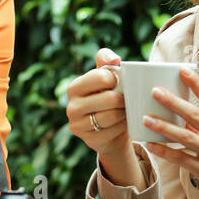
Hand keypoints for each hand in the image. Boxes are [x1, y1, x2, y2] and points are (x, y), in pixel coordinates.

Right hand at [67, 47, 142, 188]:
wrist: (107, 128)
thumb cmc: (107, 97)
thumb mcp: (106, 78)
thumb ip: (107, 62)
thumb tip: (114, 59)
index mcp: (75, 87)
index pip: (101, 76)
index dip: (116, 79)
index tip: (119, 82)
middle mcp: (72, 106)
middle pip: (110, 99)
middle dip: (124, 99)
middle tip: (127, 99)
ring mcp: (78, 125)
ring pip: (112, 116)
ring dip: (124, 113)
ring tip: (126, 110)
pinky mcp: (89, 139)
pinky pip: (114, 131)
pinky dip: (122, 126)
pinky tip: (123, 123)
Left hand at [141, 67, 198, 198]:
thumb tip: (185, 117)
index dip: (197, 84)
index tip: (182, 70)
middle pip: (196, 116)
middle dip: (174, 102)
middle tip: (155, 91)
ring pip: (187, 137)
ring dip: (164, 127)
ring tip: (146, 118)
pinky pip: (184, 160)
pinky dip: (165, 152)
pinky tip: (150, 145)